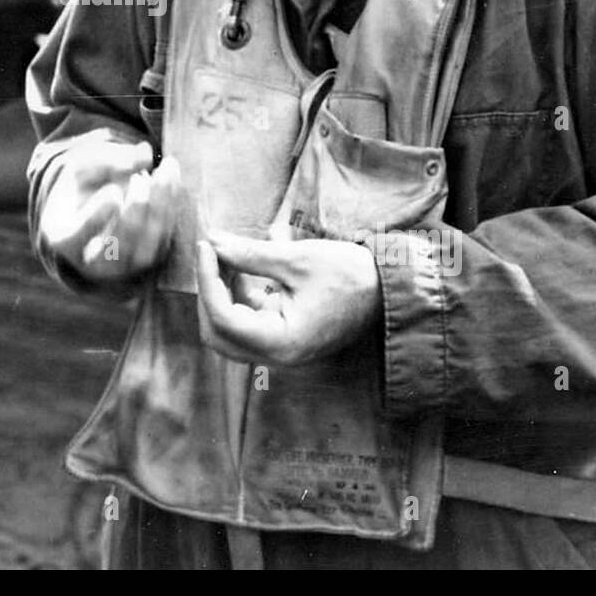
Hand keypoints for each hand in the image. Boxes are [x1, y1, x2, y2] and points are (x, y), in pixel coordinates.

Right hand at [39, 140, 184, 285]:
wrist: (90, 213)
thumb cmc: (80, 190)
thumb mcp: (80, 168)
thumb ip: (106, 159)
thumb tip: (143, 155)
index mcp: (64, 240)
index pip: (76, 238)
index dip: (95, 218)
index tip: (113, 192)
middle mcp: (93, 263)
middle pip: (118, 246)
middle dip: (135, 209)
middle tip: (141, 178)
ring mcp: (125, 266)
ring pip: (147, 245)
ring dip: (161, 204)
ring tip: (167, 167)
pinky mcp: (149, 259)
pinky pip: (164, 237)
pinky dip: (171, 205)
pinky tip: (171, 175)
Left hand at [196, 230, 381, 366]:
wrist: (389, 288)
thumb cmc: (350, 274)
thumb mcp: (298, 259)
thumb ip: (250, 254)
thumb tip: (213, 241)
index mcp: (283, 342)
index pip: (224, 318)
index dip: (207, 280)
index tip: (206, 245)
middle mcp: (278, 354)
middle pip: (218, 333)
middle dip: (209, 291)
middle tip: (212, 253)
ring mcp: (281, 347)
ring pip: (229, 328)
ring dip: (221, 291)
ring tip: (228, 253)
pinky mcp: (284, 334)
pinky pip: (247, 318)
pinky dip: (238, 292)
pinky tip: (245, 263)